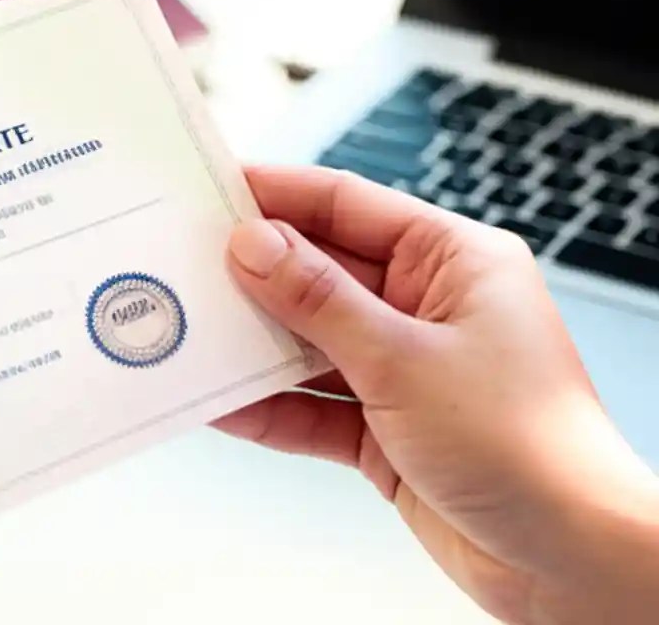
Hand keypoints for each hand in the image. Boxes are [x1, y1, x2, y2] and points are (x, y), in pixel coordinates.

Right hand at [215, 166, 658, 623]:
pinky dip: (270, 406)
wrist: (569, 561)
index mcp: (455, 261)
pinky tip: (223, 404)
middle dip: (253, 276)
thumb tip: (254, 246)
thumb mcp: (406, 360)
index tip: (214, 191)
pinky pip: (313, 405)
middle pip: (320, 273)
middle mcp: (428, 307)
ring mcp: (404, 369)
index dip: (278, 196)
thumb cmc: (529, 448)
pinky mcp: (385, 428)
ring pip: (310, 342)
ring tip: (190, 336)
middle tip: (183, 268)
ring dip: (254, 346)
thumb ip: (319, 301)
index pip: (349, 205)